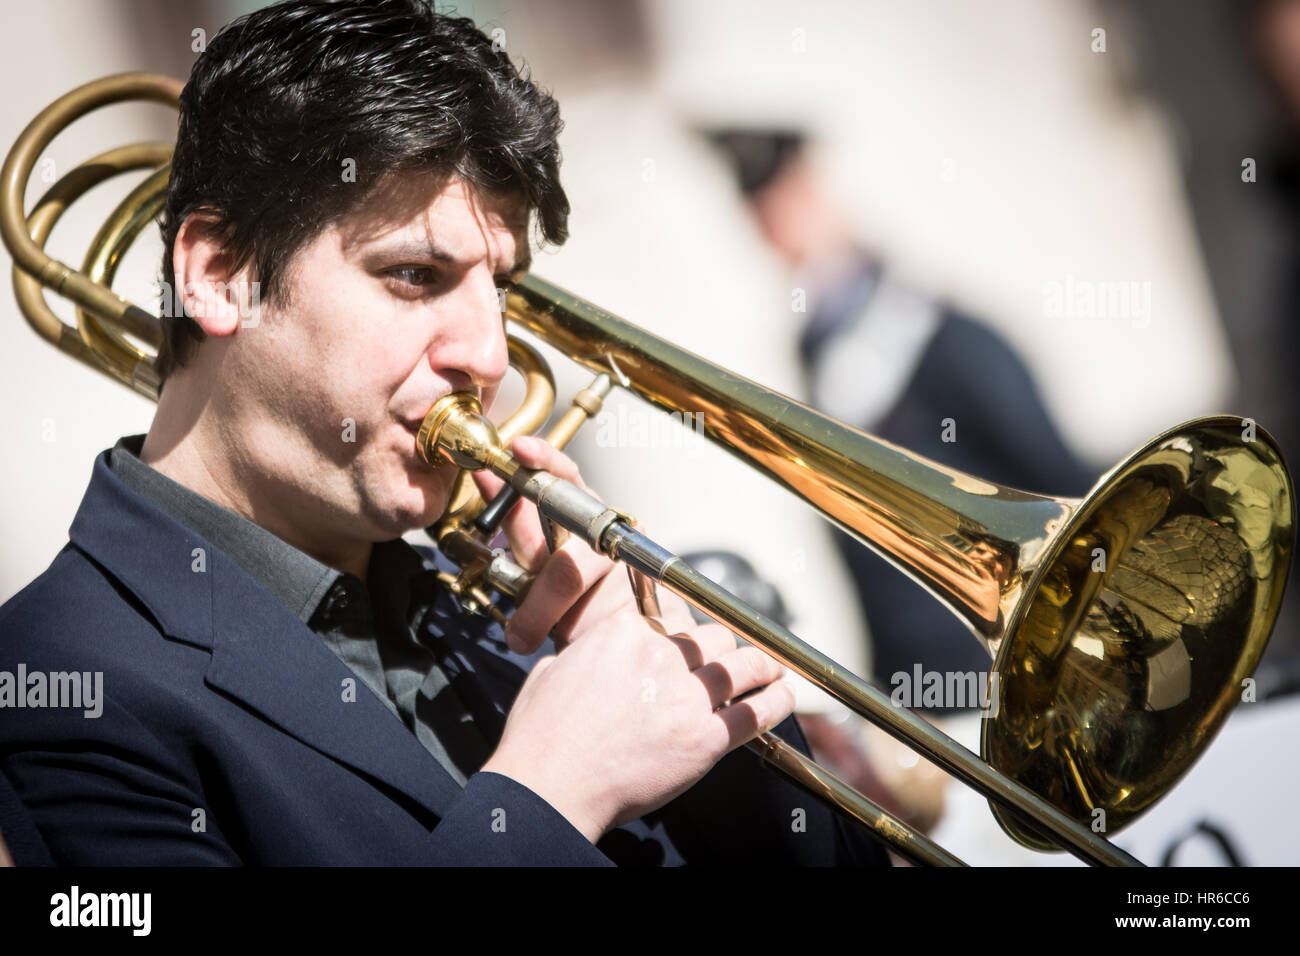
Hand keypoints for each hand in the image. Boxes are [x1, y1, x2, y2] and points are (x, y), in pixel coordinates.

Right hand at [473, 437, 796, 841]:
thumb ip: (586, 652)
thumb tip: (596, 652)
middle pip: (712, 637)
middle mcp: (661, 656)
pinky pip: (754, 714)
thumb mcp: (553, 671)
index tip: (693, 639)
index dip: (687, 629)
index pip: (672, 615)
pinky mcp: (703, 740)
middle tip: (732, 658)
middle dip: (724, 649)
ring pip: (742, 667)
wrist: (549, 785)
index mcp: (624, 631)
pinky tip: (783, 698)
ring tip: (772, 669)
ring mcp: (686, 697)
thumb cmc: (541, 736)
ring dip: (762, 666)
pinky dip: (776, 703)